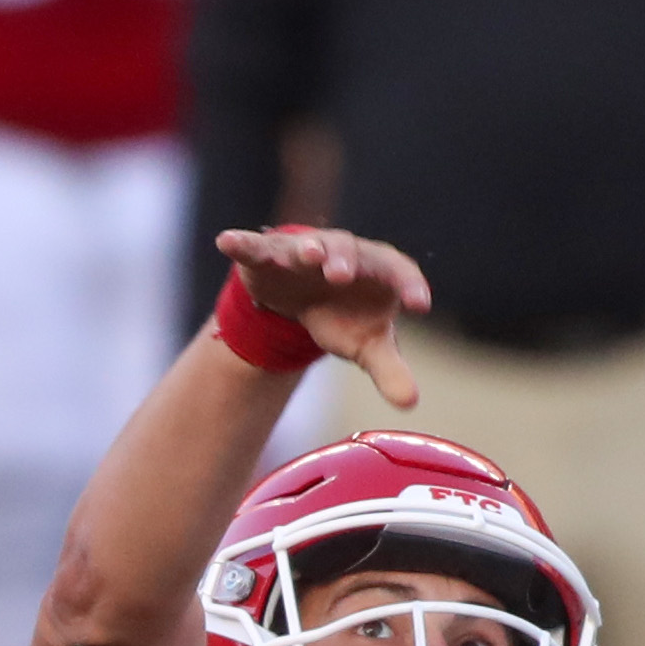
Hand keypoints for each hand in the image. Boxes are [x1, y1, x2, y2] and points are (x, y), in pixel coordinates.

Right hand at [216, 226, 429, 415]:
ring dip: (308, 249)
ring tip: (309, 256)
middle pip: (348, 252)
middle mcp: (344, 253)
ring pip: (307, 247)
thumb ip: (389, 370)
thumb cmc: (346, 315)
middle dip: (343, 262)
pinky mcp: (269, 256)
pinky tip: (226, 242)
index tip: (418, 305)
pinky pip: (256, 248)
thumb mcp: (367, 345)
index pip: (400, 272)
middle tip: (341, 275)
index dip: (410, 285)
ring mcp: (304, 252)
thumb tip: (410, 403)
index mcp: (378, 270)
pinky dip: (242, 244)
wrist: (305, 297)